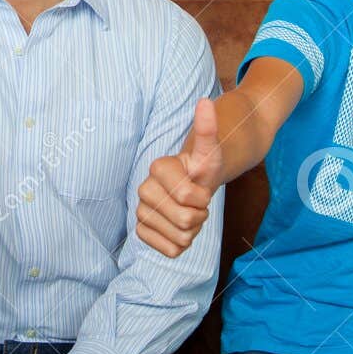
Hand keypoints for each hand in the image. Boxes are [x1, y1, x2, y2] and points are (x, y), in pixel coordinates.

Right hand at [135, 97, 221, 257]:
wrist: (193, 184)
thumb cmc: (203, 167)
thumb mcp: (211, 150)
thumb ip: (208, 129)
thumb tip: (206, 102)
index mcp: (158, 168)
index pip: (188, 197)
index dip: (203, 198)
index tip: (201, 187)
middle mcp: (144, 189)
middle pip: (185, 220)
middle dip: (200, 215)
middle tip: (198, 203)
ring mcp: (141, 211)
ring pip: (180, 238)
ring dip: (193, 230)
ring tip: (190, 213)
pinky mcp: (142, 231)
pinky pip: (170, 251)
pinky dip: (182, 244)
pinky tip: (180, 228)